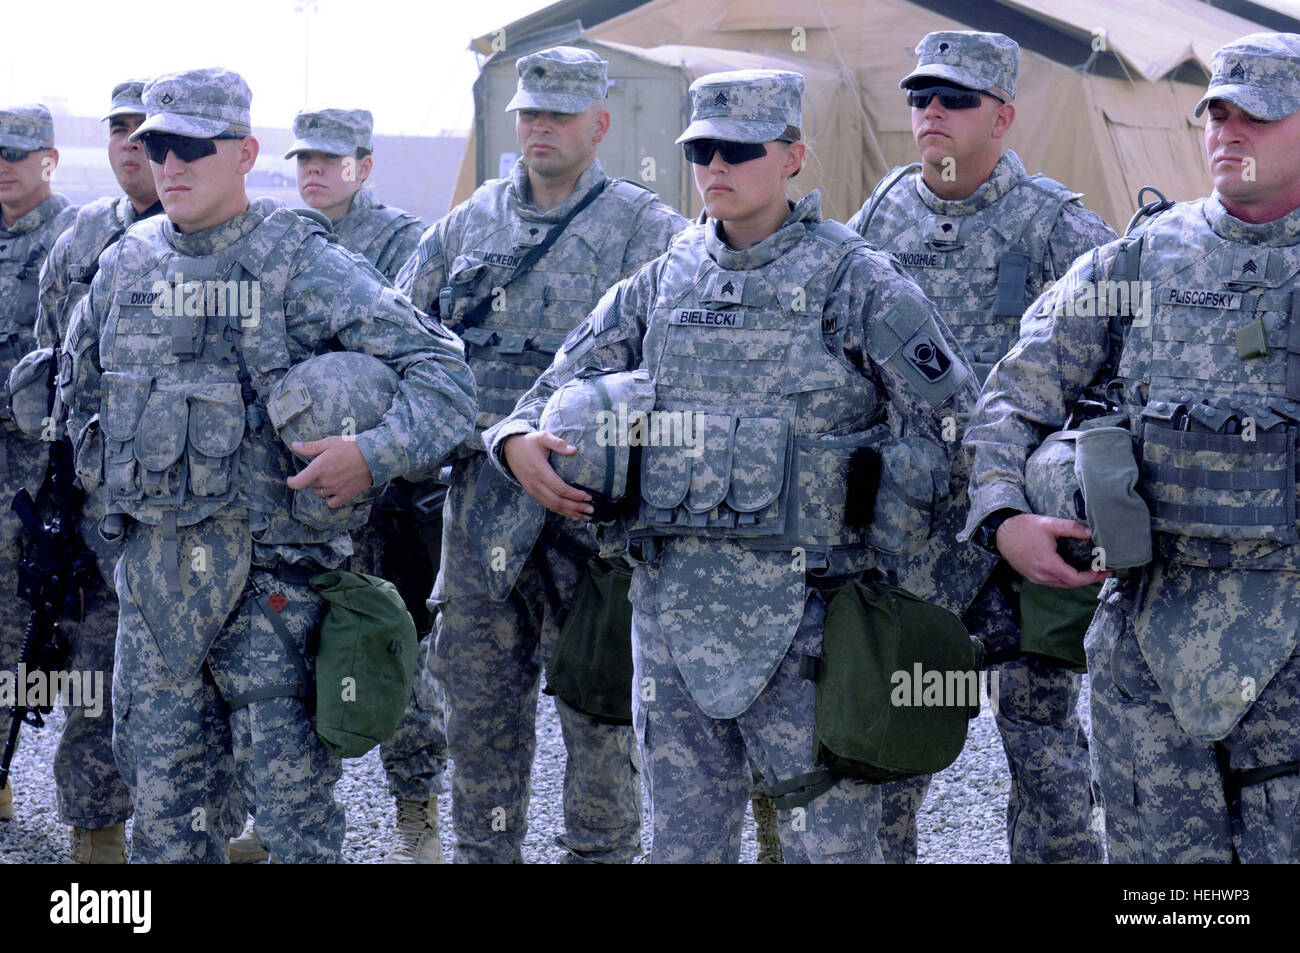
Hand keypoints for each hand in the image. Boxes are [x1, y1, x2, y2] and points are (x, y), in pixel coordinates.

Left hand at [286, 436, 373, 507]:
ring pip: (320, 492)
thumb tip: (295, 446)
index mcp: (319, 468)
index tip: (291, 478)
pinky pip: (331, 502)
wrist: (373, 457)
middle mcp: (325, 481)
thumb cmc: (351, 447)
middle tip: (322, 468)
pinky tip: (334, 490)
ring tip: (331, 476)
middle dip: (313, 477)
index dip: (291, 481)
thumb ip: (310, 447)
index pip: (298, 482)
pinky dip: (330, 498)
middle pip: (311, 484)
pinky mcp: (346, 495)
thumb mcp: (329, 442)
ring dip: (321, 486)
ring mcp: (335, 489)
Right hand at [502, 431, 592, 519]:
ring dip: (570, 513)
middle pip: (557, 501)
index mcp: (540, 471)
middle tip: (591, 510)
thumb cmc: (528, 443)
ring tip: (585, 516)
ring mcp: (533, 490)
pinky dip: (560, 512)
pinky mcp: (533, 492)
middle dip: (576, 507)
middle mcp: (536, 484)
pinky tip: (572, 514)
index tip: (589, 496)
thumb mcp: (542, 437)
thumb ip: (558, 443)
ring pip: (552, 506)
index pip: (560, 488)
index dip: (575, 495)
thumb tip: (574, 450)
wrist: (509, 449)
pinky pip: (547, 505)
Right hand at [996, 513, 1110, 587]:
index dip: (1091, 577)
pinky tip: (1071, 570)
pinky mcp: (1031, 576)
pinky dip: (1065, 578)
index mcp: (1047, 564)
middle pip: (1069, 584)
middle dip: (1087, 579)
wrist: (1000, 533)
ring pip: (1061, 584)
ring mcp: (1035, 578)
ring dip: (1076, 580)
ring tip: (1090, 571)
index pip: (1074, 579)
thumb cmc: (1023, 528)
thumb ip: (1071, 528)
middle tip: (1101, 570)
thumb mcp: (1049, 524)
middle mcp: (1041, 575)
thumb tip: (1091, 532)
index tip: (1103, 571)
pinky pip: (1052, 582)